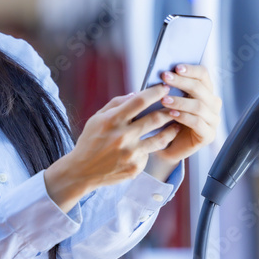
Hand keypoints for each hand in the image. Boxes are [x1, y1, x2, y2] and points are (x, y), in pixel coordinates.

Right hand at [43, 83, 181, 210]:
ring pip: (160, 139)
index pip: (139, 101)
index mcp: (112, 121)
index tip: (165, 87)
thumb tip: (137, 93)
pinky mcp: (135, 167)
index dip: (155, 92)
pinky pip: (149, 154)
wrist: (82, 171)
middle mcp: (123, 137)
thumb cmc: (90, 141)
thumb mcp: (97, 118)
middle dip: (169, 110)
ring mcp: (131, 154)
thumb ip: (116, 104)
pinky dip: (149, 149)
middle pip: (155, 119)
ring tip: (176, 125)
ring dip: (171, 130)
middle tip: (177, 105)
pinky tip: (149, 147)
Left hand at [148, 63, 221, 166]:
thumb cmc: (166, 120)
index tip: (175, 67)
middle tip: (165, 78)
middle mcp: (213, 104)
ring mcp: (213, 120)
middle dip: (181, 82)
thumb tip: (163, 72)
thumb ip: (169, 87)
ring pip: (199, 106)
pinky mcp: (208, 135)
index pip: (203, 74)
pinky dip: (183, 117)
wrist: (165, 146)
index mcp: (205, 91)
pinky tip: (171, 114)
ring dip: (180, 101)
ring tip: (164, 99)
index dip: (190, 69)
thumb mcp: (168, 100)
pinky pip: (197, 123)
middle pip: (200, 88)